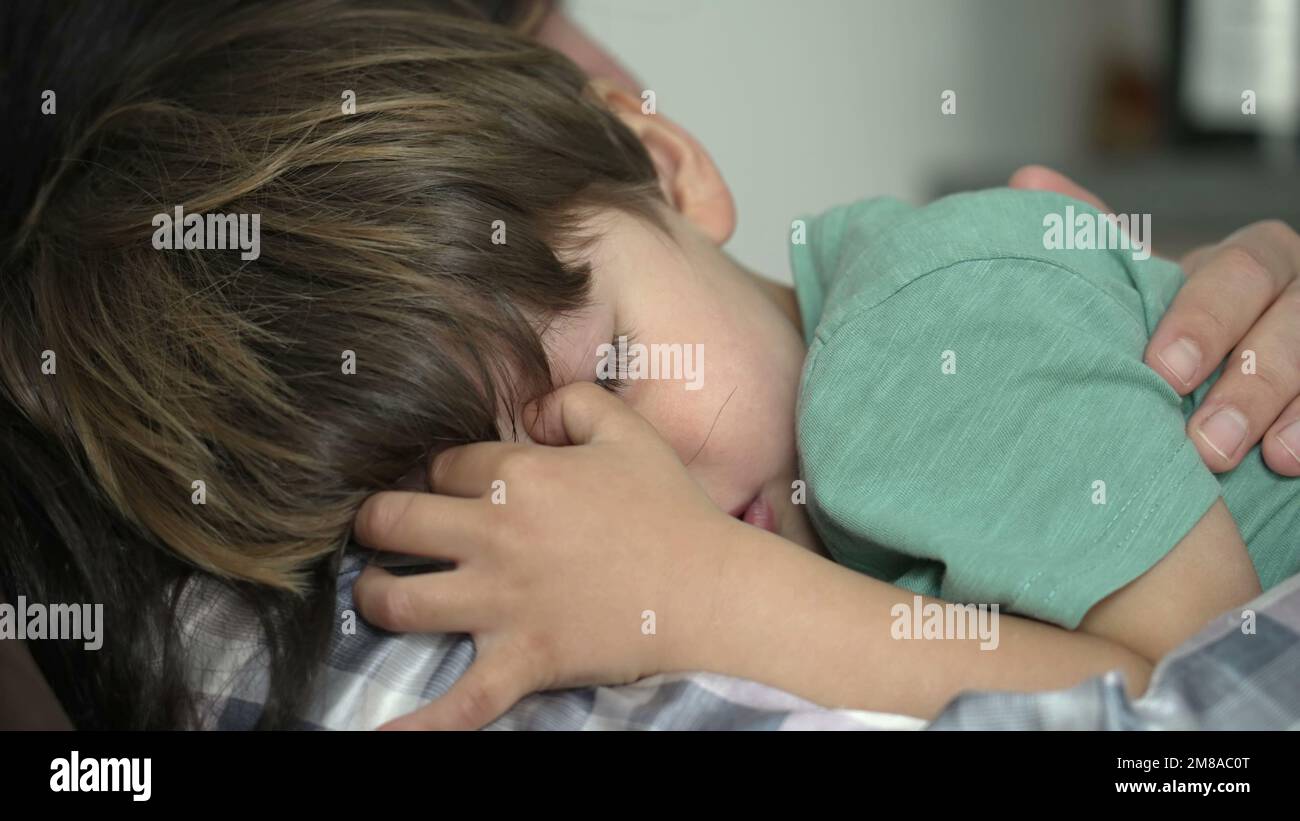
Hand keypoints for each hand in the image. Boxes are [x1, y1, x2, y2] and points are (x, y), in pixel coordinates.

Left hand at [350, 382, 733, 728]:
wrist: (713, 589)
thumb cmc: (672, 509)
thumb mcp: (626, 429)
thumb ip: (571, 401)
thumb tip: (529, 408)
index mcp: (519, 476)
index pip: (442, 465)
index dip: (441, 473)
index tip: (451, 486)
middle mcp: (496, 536)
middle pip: (393, 521)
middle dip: (377, 523)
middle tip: (382, 531)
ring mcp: (504, 603)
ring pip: (397, 602)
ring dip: (373, 597)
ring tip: (377, 595)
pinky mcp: (523, 659)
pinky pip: (462, 701)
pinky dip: (423, 722)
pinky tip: (386, 733)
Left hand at [1010, 165, 1299, 475]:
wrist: (1226, 386)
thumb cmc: (1180, 337)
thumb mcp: (1147, 295)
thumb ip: (1101, 245)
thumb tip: (1029, 180)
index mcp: (1249, 261)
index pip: (1239, 271)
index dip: (1204, 320)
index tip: (1162, 371)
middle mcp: (1299, 288)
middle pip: (1292, 317)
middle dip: (1247, 379)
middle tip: (1203, 440)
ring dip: (1282, 409)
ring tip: (1250, 458)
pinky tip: (1289, 461)